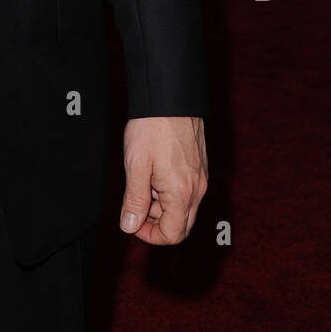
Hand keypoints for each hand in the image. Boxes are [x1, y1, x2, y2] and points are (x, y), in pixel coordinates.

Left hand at [119, 116, 206, 244]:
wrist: (171, 96)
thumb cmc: (152, 126)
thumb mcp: (136, 165)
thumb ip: (135, 200)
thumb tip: (129, 226)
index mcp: (182, 193)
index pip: (173, 234)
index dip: (150, 235)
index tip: (132, 221)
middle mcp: (197, 189)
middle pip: (181, 224)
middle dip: (156, 222)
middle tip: (136, 204)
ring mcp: (201, 177)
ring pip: (183, 207)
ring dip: (162, 204)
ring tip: (143, 180)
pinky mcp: (200, 166)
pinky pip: (187, 190)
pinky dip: (170, 190)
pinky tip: (154, 171)